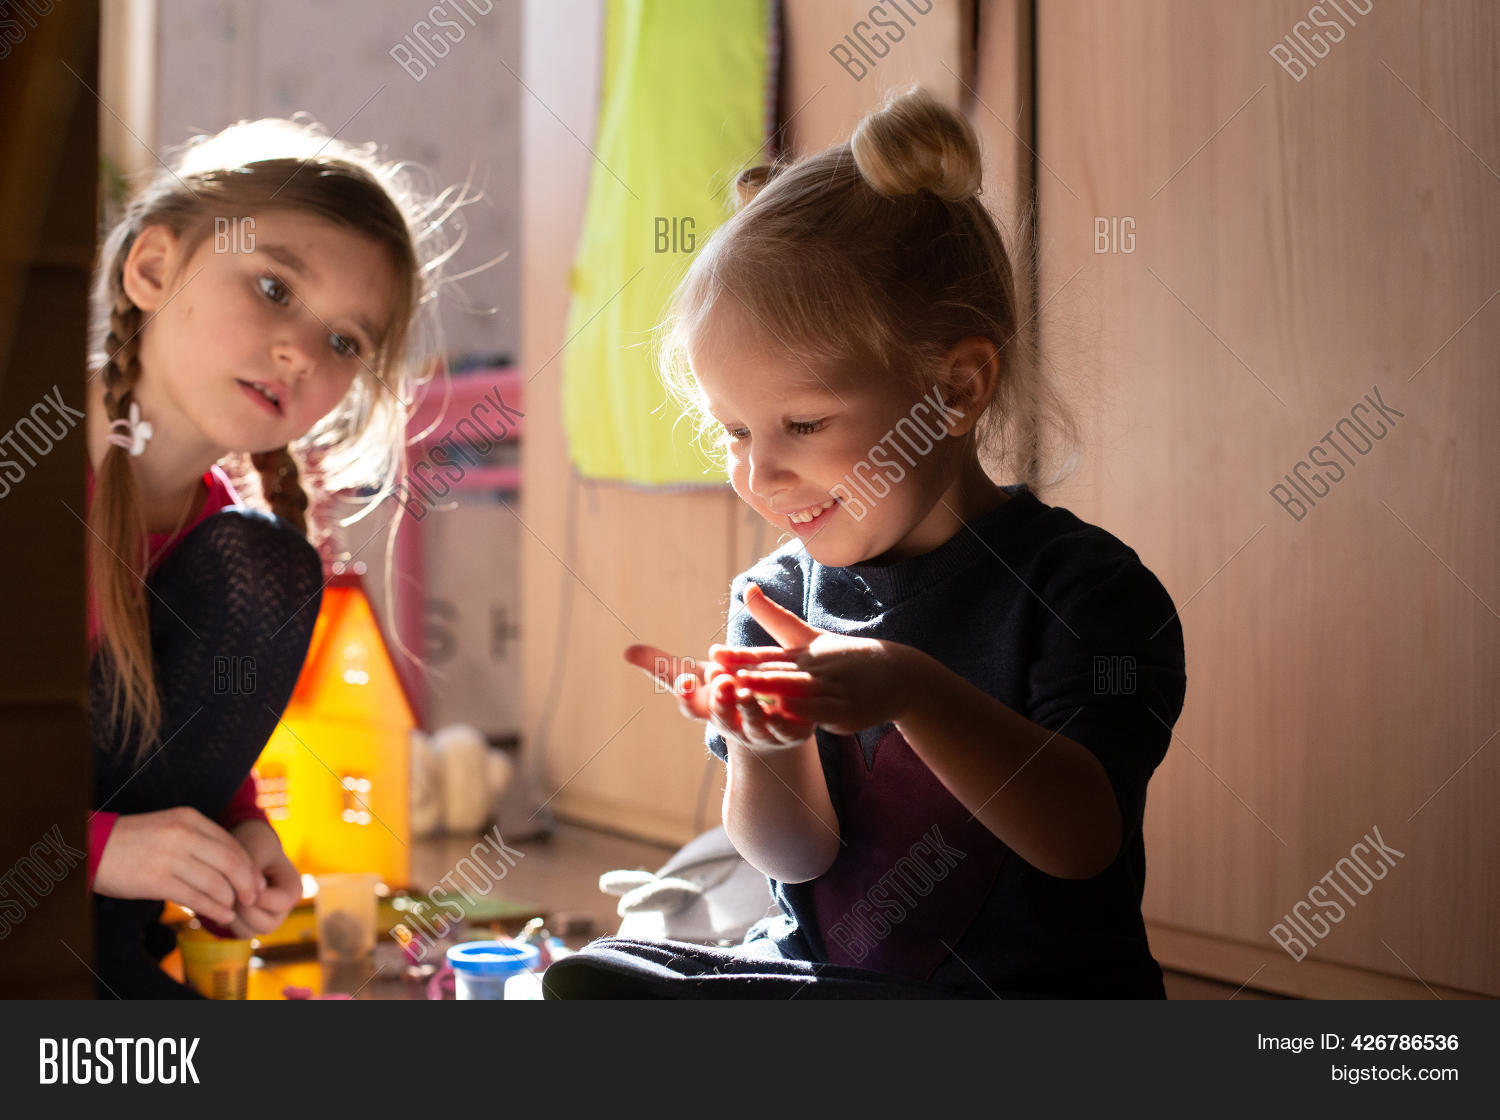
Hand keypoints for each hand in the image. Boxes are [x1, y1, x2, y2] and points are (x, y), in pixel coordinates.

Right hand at [94, 807, 262, 926]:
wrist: (94, 847)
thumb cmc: (136, 841)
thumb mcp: (171, 828)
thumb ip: (200, 841)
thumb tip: (234, 864)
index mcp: (190, 819)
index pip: (233, 844)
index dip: (250, 866)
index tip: (258, 882)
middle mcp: (184, 835)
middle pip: (231, 862)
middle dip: (248, 884)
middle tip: (253, 898)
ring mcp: (170, 857)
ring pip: (216, 882)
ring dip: (231, 899)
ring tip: (235, 909)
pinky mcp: (156, 880)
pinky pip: (195, 897)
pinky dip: (214, 908)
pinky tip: (222, 915)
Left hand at [224, 819, 300, 937]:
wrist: (249, 846)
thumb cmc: (256, 845)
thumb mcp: (256, 849)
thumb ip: (250, 870)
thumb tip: (239, 895)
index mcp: (293, 888)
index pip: (280, 902)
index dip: (257, 896)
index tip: (239, 882)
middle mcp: (283, 909)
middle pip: (266, 925)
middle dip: (244, 910)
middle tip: (228, 891)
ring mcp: (267, 918)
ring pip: (249, 932)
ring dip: (232, 916)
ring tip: (223, 894)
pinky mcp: (250, 922)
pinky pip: (236, 931)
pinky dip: (225, 919)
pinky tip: (219, 900)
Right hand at [623, 638, 813, 755]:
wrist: (766, 719)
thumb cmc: (724, 692)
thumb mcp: (697, 676)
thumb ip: (663, 665)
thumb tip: (626, 651)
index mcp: (709, 709)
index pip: (691, 706)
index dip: (687, 696)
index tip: (684, 681)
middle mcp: (732, 725)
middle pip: (723, 717)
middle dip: (721, 701)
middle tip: (721, 682)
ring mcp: (759, 734)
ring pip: (753, 724)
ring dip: (749, 710)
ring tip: (746, 692)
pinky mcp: (789, 734)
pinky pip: (786, 728)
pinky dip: (784, 718)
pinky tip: (782, 703)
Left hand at [720, 582, 915, 734]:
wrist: (899, 675)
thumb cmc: (847, 658)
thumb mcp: (810, 638)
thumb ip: (776, 618)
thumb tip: (748, 588)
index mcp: (802, 655)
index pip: (766, 656)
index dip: (739, 656)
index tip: (714, 654)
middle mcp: (814, 669)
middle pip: (777, 670)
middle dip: (748, 672)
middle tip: (719, 673)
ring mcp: (832, 688)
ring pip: (797, 687)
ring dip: (770, 687)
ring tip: (744, 687)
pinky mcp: (847, 710)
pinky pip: (823, 710)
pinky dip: (804, 710)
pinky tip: (786, 711)